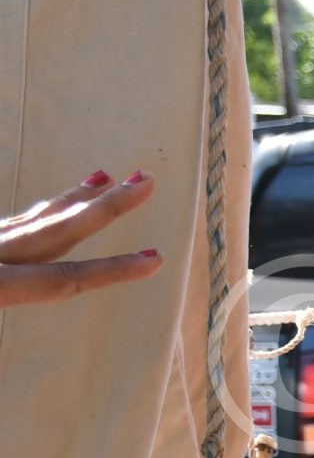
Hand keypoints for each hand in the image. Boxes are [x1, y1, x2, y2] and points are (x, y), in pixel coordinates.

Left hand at [0, 170, 159, 308]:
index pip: (63, 277)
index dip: (111, 270)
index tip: (155, 259)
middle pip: (55, 229)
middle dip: (104, 206)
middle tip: (144, 180)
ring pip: (31, 219)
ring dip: (73, 199)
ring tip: (105, 179)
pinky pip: (9, 224)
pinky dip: (36, 214)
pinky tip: (46, 212)